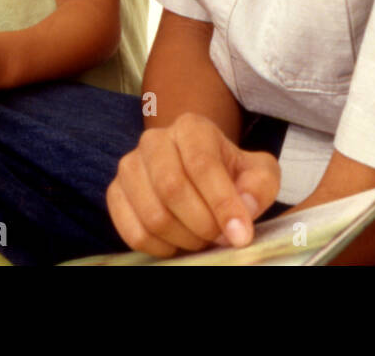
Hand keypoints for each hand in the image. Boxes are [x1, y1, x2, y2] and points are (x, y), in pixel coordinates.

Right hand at [106, 112, 281, 257]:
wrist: (197, 171)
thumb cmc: (230, 173)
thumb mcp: (258, 173)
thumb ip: (259, 186)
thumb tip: (244, 207)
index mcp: (191, 127)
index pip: (201, 164)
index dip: (222, 203)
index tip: (240, 235)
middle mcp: (154, 141)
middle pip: (172, 189)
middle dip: (202, 224)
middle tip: (220, 238)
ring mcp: (129, 166)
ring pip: (153, 215)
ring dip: (184, 238)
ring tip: (203, 239)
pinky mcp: (115, 193)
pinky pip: (133, 232)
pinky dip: (160, 248)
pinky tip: (179, 243)